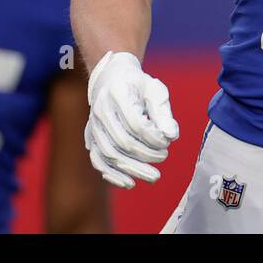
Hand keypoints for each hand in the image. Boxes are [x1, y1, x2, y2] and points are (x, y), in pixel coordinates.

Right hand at [83, 51, 179, 189]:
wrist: (111, 79)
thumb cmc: (138, 86)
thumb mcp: (155, 91)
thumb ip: (164, 113)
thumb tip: (172, 136)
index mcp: (118, 93)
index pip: (136, 123)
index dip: (153, 138)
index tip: (167, 142)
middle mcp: (101, 109)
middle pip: (122, 141)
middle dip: (146, 155)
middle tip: (163, 157)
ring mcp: (93, 124)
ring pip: (110, 154)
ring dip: (133, 169)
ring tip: (153, 176)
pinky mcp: (90, 137)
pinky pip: (97, 160)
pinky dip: (112, 175)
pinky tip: (129, 183)